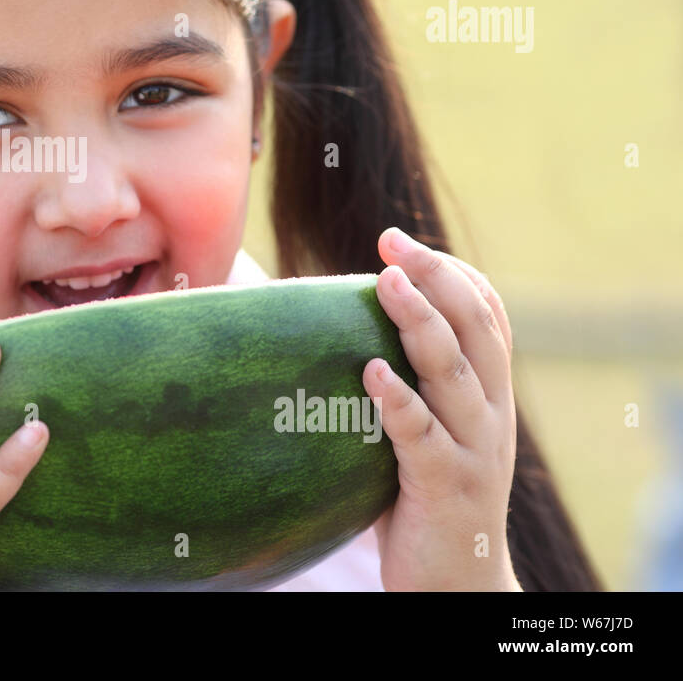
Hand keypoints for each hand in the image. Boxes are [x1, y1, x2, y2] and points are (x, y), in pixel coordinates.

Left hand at [361, 227, 522, 590]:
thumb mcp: (428, 431)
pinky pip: (422, 437)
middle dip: (435, 278)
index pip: (486, 317)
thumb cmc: (426, 497)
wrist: (455, 584)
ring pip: (453, 373)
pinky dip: (399, 401)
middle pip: (472, 329)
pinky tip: (372, 372)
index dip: (450, 272)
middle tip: (391, 242)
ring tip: (386, 283)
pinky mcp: (445, 485)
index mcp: (488, 393)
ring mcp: (473, 449)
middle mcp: (490, 413)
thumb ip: (407, 385)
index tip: (401, 241)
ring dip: (420, 323)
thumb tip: (335, 334)